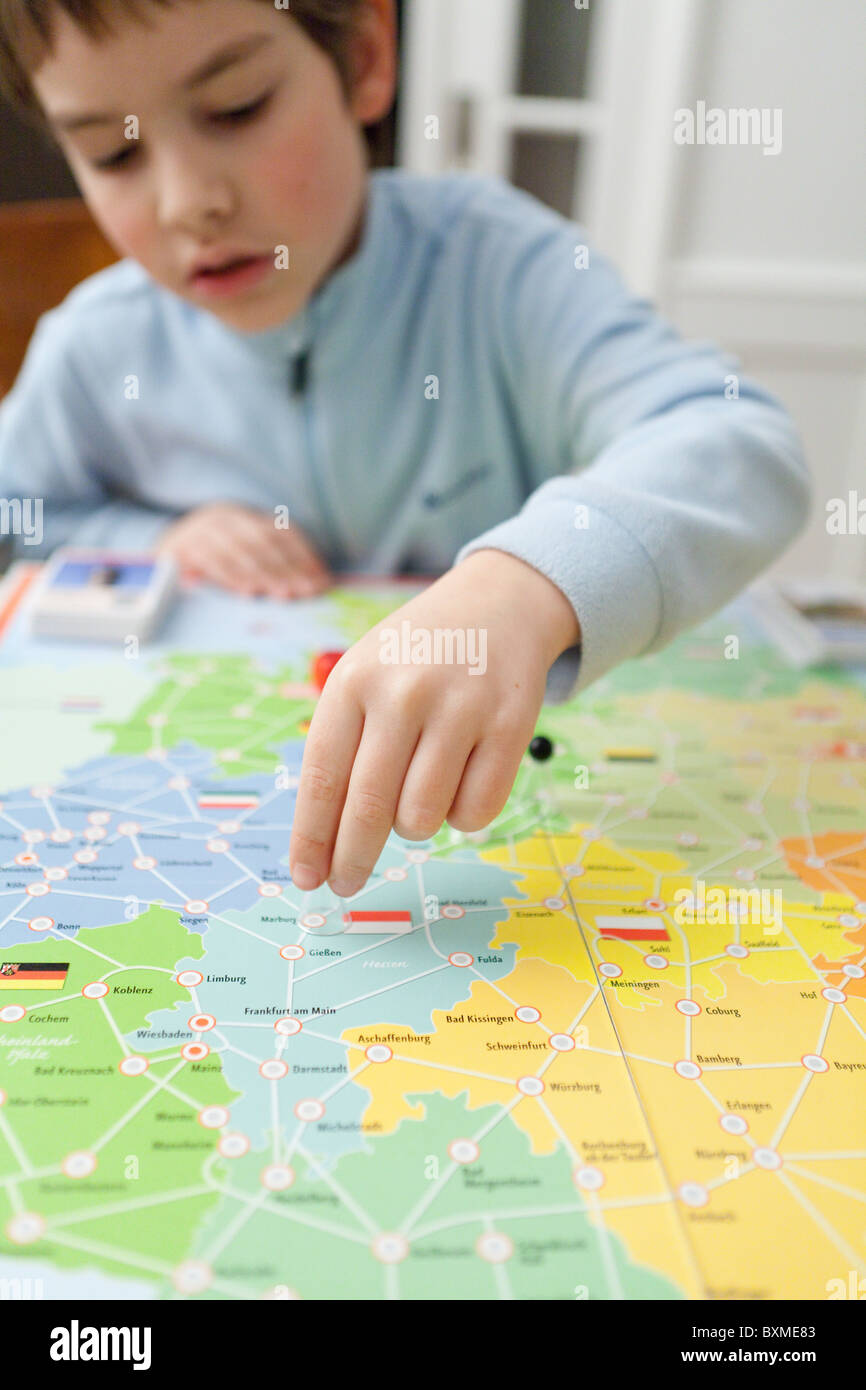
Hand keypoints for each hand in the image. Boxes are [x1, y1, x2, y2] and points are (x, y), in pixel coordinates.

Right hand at [156, 503, 331, 597]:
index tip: (322, 580)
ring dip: (264, 574)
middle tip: (304, 592)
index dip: (305, 556)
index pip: (283, 532)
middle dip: (287, 569)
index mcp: (248, 517)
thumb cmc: (212, 558)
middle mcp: (228, 517)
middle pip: (264, 541)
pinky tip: (248, 592)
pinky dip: (231, 577)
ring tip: (283, 595)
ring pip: (240, 549)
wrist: (163, 550)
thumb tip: (319, 583)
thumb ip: (274, 564)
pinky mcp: (183, 546)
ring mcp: (204, 529)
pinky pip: (211, 561)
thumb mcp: (242, 553)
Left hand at [289, 549, 580, 896]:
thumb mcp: (365, 676)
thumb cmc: (416, 656)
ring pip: (423, 818)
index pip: (322, 778)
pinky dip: (462, 816)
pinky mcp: (510, 726)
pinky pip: (476, 812)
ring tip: (418, 794)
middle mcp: (404, 693)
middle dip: (353, 859)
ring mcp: (461, 709)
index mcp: (354, 681)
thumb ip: (342, 747)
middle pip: (369, 808)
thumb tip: (323, 842)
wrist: (498, 604)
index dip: (312, 838)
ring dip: (414, 826)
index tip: (306, 877)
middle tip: (347, 884)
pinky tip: (459, 784)